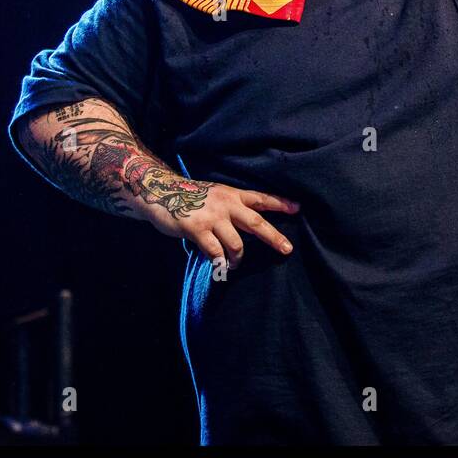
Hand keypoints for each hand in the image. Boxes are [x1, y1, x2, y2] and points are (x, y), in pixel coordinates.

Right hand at [140, 179, 298, 269]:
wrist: (160, 192)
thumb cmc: (189, 197)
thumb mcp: (215, 195)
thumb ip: (232, 208)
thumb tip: (250, 226)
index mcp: (232, 194)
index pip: (261, 198)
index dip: (280, 203)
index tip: (298, 208)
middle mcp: (226, 204)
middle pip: (256, 222)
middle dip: (274, 237)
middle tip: (287, 249)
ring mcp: (212, 216)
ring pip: (236, 243)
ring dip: (238, 258)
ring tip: (234, 264)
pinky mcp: (197, 228)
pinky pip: (215, 251)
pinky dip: (219, 262)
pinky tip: (219, 266)